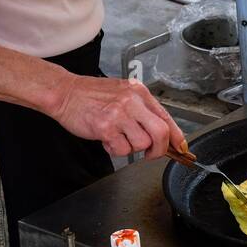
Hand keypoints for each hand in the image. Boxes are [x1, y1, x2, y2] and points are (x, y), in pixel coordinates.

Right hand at [50, 73, 184, 159]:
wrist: (65, 93)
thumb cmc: (92, 95)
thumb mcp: (123, 93)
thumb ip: (141, 109)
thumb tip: (161, 132)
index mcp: (139, 93)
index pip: (166, 117)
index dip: (176, 136)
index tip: (181, 148)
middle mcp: (132, 102)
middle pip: (160, 132)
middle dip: (159, 149)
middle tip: (151, 153)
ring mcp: (119, 115)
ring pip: (141, 144)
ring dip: (131, 148)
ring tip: (118, 138)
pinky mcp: (106, 128)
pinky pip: (122, 150)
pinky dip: (116, 150)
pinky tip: (107, 140)